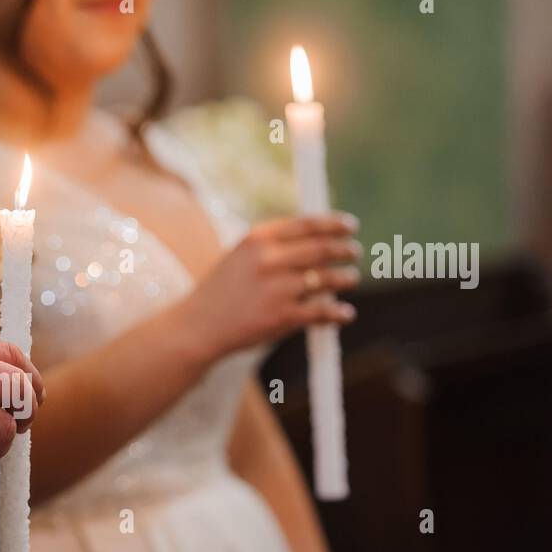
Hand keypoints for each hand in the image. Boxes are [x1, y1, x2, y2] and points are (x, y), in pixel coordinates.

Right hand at [182, 213, 362, 365]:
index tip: (350, 226)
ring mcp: (277, 288)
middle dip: (345, 250)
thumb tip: (316, 238)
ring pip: (328, 278)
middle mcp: (269, 259)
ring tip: (350, 279)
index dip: (334, 224)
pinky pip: (323, 311)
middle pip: (322, 249)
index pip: (307, 224)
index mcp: (257, 239)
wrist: (197, 327)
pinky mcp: (282, 316)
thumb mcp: (239, 257)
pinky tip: (345, 314)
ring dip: (346, 278)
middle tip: (355, 252)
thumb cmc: (220, 292)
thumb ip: (271, 246)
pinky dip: (338, 313)